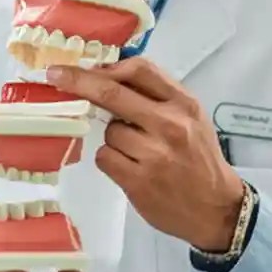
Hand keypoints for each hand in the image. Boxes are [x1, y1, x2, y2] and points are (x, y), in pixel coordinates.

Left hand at [48, 59, 244, 251]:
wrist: (218, 208)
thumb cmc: (199, 158)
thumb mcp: (191, 117)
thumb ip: (156, 95)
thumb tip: (107, 74)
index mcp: (184, 104)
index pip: (140, 70)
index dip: (106, 65)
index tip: (81, 63)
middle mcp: (170, 125)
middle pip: (113, 94)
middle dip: (78, 81)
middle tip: (54, 75)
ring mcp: (154, 154)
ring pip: (109, 132)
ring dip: (114, 140)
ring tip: (137, 152)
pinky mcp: (138, 181)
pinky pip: (105, 158)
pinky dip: (111, 160)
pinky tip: (131, 169)